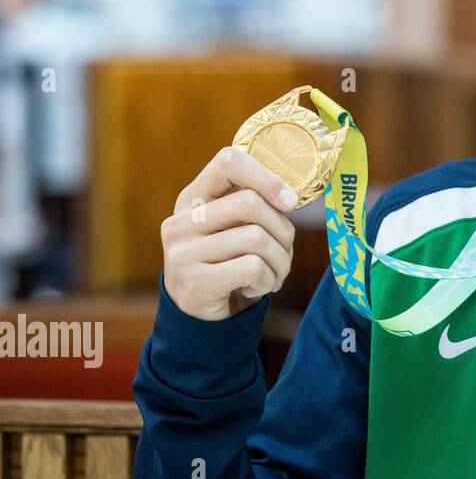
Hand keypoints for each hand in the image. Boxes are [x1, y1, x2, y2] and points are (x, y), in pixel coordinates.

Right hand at [161, 146, 298, 321]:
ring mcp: (181, 252)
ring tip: (273, 274)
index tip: (290, 201)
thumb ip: (253, 205)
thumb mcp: (233, 228)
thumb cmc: (229, 263)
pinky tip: (255, 288)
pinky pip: (253, 267)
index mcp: (193, 198)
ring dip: (280, 261)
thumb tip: (291, 194)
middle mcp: (180, 221)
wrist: (201, 317)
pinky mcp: (193, 282)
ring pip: (257, 238)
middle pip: (251, 203)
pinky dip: (268, 280)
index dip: (266, 177)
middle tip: (283, 251)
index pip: (228, 161)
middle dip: (283, 231)